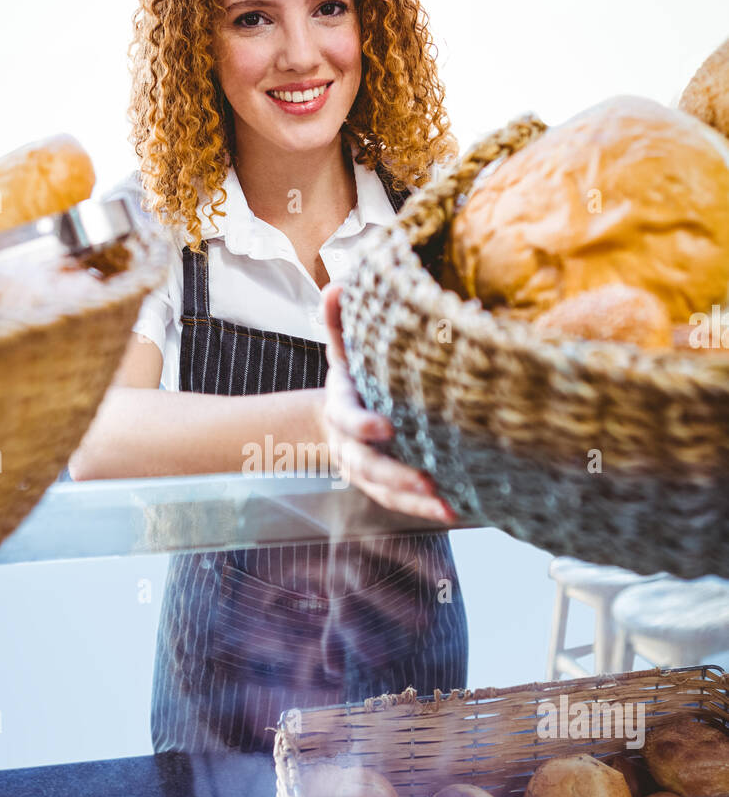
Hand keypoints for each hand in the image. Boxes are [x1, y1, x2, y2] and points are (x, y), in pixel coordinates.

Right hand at [320, 284, 456, 523]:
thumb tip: (339, 285)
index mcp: (340, 407)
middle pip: (367, 466)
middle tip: (428, 482)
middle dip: (396, 476)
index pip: (346, 419)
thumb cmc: (352, 377)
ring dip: (415, 502)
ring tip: (448, 506)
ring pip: (386, 491)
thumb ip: (341, 322)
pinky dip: (426, 511)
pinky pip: (401, 504)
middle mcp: (350, 445)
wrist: (338, 416)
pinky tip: (457, 511)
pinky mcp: (384, 487)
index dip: (361, 425)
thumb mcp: (344, 349)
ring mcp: (366, 470)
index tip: (385, 427)